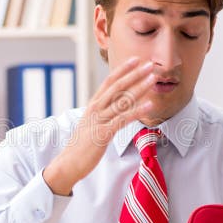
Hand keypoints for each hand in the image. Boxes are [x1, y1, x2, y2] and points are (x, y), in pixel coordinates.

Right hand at [43, 57, 155, 195]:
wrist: (69, 163)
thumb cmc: (82, 145)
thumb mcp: (91, 123)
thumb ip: (102, 113)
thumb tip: (114, 106)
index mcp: (93, 105)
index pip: (109, 81)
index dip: (123, 70)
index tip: (136, 60)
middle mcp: (95, 109)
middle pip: (117, 87)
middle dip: (135, 74)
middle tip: (149, 64)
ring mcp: (99, 120)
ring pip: (122, 100)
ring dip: (140, 88)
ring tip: (153, 79)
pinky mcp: (103, 133)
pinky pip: (123, 119)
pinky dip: (137, 111)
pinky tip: (149, 106)